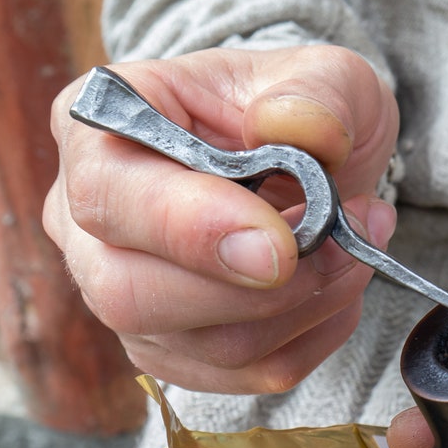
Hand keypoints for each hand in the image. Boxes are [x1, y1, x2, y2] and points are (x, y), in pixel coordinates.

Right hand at [44, 46, 398, 392]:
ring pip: (198, 344)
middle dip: (257, 288)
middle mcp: (92, 224)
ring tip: (354, 252)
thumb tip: (291, 130)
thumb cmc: (294, 110)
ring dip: (302, 307)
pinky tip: (336, 288)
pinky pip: (241, 372)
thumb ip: (314, 94)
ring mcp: (127, 293)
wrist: (308, 160)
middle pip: (130, 293)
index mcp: (100, 132)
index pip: (107, 195)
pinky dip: (309, 336)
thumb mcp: (322, 75)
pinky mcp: (175, 345)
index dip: (190, 228)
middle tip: (344, 245)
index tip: (281, 244)